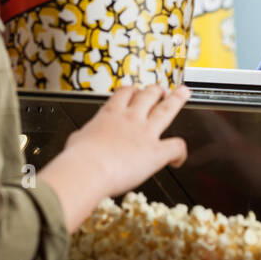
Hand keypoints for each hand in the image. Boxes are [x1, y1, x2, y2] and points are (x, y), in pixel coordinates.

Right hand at [38, 83, 190, 230]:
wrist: (88, 169)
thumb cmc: (78, 159)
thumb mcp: (76, 139)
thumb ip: (84, 136)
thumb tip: (79, 140)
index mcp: (110, 114)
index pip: (125, 93)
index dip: (132, 90)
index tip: (135, 91)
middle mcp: (131, 118)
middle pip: (148, 95)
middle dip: (156, 91)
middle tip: (161, 90)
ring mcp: (146, 133)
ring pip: (167, 110)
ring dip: (177, 100)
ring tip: (183, 93)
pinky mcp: (156, 152)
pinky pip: (176, 146)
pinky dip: (180, 153)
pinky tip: (178, 159)